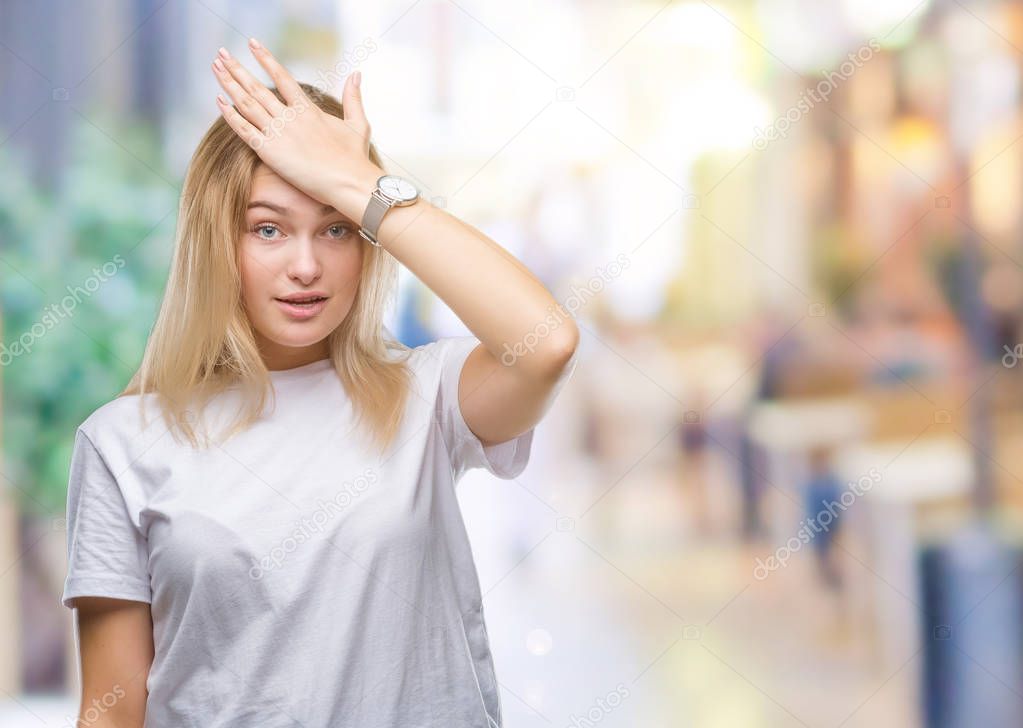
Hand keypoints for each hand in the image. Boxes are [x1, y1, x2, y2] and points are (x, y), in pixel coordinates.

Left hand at [211, 39, 380, 212]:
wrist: (348, 182)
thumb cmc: (355, 158)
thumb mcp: (358, 124)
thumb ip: (353, 98)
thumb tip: (356, 74)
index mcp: (308, 109)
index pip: (282, 77)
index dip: (265, 59)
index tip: (252, 44)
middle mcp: (290, 117)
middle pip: (257, 87)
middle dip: (237, 68)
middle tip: (221, 53)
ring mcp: (278, 133)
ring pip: (247, 103)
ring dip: (229, 84)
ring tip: (215, 67)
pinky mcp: (270, 151)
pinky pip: (244, 130)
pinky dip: (230, 115)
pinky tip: (219, 101)